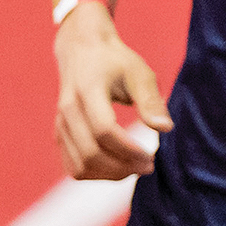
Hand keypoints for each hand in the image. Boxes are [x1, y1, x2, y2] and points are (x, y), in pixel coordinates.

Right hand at [52, 4, 172, 178]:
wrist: (82, 50)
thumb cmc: (116, 61)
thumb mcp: (139, 73)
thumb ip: (151, 101)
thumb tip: (165, 129)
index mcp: (87, 90)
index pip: (103, 130)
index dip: (128, 149)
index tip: (151, 156)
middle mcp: (68, 110)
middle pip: (91, 153)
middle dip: (123, 167)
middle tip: (148, 165)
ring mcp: (60, 124)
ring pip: (80, 166)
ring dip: (110, 175)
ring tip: (134, 168)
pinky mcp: (60, 134)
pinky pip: (73, 166)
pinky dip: (96, 175)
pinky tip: (117, 168)